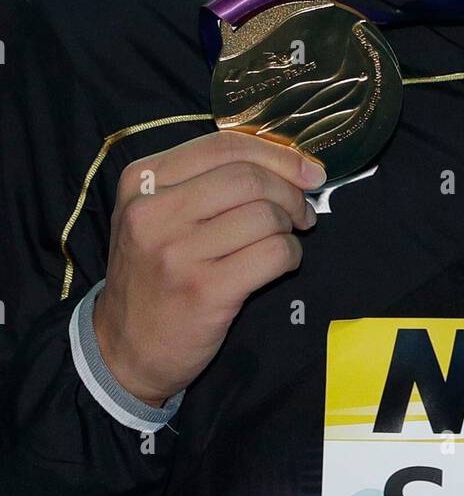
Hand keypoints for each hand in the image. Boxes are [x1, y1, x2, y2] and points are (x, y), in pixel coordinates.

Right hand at [92, 131, 324, 405]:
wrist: (123, 350)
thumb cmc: (153, 273)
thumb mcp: (157, 214)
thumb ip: (207, 179)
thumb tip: (291, 163)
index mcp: (142, 180)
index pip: (224, 145)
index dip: (277, 154)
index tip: (307, 170)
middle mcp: (153, 212)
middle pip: (248, 177)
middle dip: (290, 191)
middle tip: (301, 211)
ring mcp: (176, 253)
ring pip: (265, 214)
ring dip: (290, 226)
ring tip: (284, 239)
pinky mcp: (204, 291)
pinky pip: (274, 253)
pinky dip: (290, 254)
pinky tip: (281, 264)